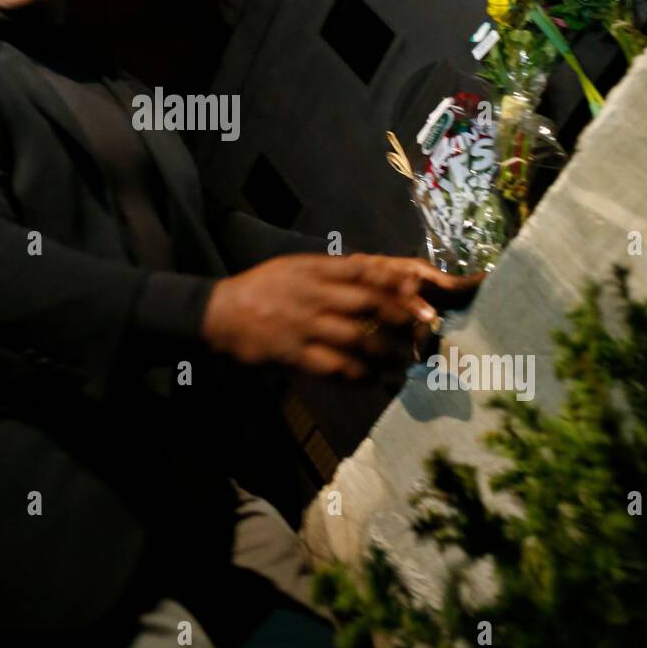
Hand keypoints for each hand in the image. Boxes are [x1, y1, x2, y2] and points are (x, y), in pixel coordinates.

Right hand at [200, 253, 482, 381]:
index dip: (396, 278)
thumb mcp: (296, 267)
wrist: (219, 311)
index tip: (423, 287)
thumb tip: (375, 269)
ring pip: (356, 339)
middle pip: (368, 303)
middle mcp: (314, 295)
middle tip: (427, 326)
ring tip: (406, 359)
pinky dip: (357, 376)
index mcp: (315, 270)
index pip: (364, 269)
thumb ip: (333, 271)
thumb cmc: (262, 288)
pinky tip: (372, 380)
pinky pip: (333, 367)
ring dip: (386, 351)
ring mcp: (304, 326)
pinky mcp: (293, 354)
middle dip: (402, 315)